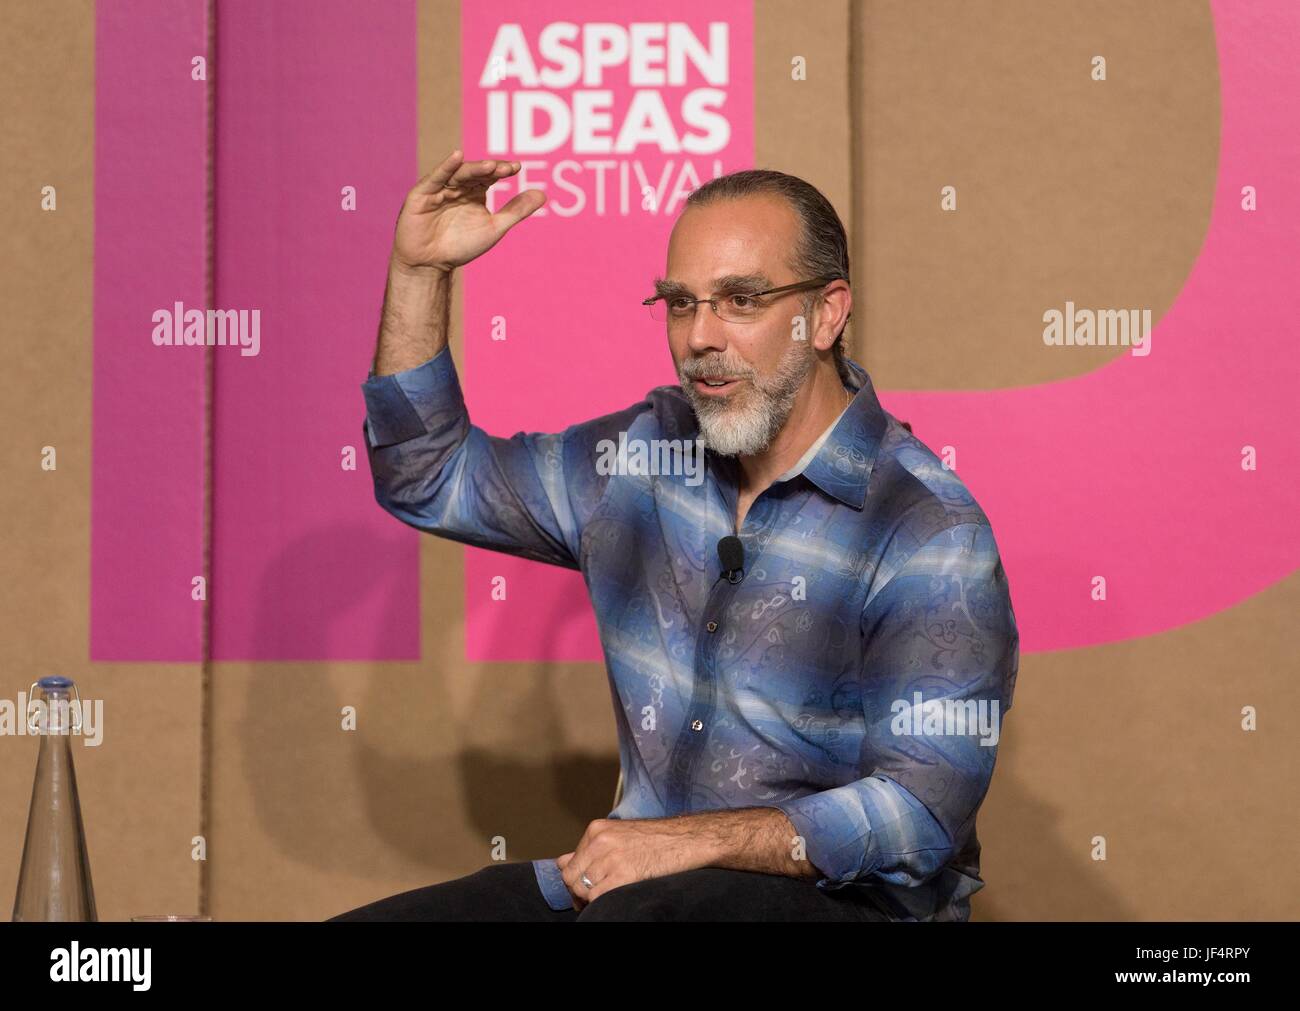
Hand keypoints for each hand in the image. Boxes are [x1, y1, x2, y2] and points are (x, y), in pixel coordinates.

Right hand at [391, 149, 544, 273]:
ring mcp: (439, 189)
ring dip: (474, 169)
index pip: (489, 176)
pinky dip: (446, 167)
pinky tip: (457, 156)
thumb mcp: (494, 228)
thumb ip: (516, 211)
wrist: (431, 264)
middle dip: (490, 170)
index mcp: (474, 192)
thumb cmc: (461, 246)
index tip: (517, 168)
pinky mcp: (422, 194)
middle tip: (506, 169)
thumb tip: (543, 194)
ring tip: (490, 167)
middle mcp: (457, 187)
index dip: (502, 171)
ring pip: (458, 174)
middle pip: (475, 173)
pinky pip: (435, 178)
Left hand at [556, 817, 717, 911]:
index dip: (572, 880)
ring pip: (582, 889)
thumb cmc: (656, 839)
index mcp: (596, 830)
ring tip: (603, 899)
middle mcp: (599, 841)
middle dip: (576, 893)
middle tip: (587, 902)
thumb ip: (590, 849)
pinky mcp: (623, 874)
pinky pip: (597, 896)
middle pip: (571, 877)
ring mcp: (610, 858)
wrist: (685, 838)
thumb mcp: (618, 835)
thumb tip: (562, 862)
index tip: (581, 890)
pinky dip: (600, 902)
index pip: (568, 862)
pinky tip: (612, 899)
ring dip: (589, 899)